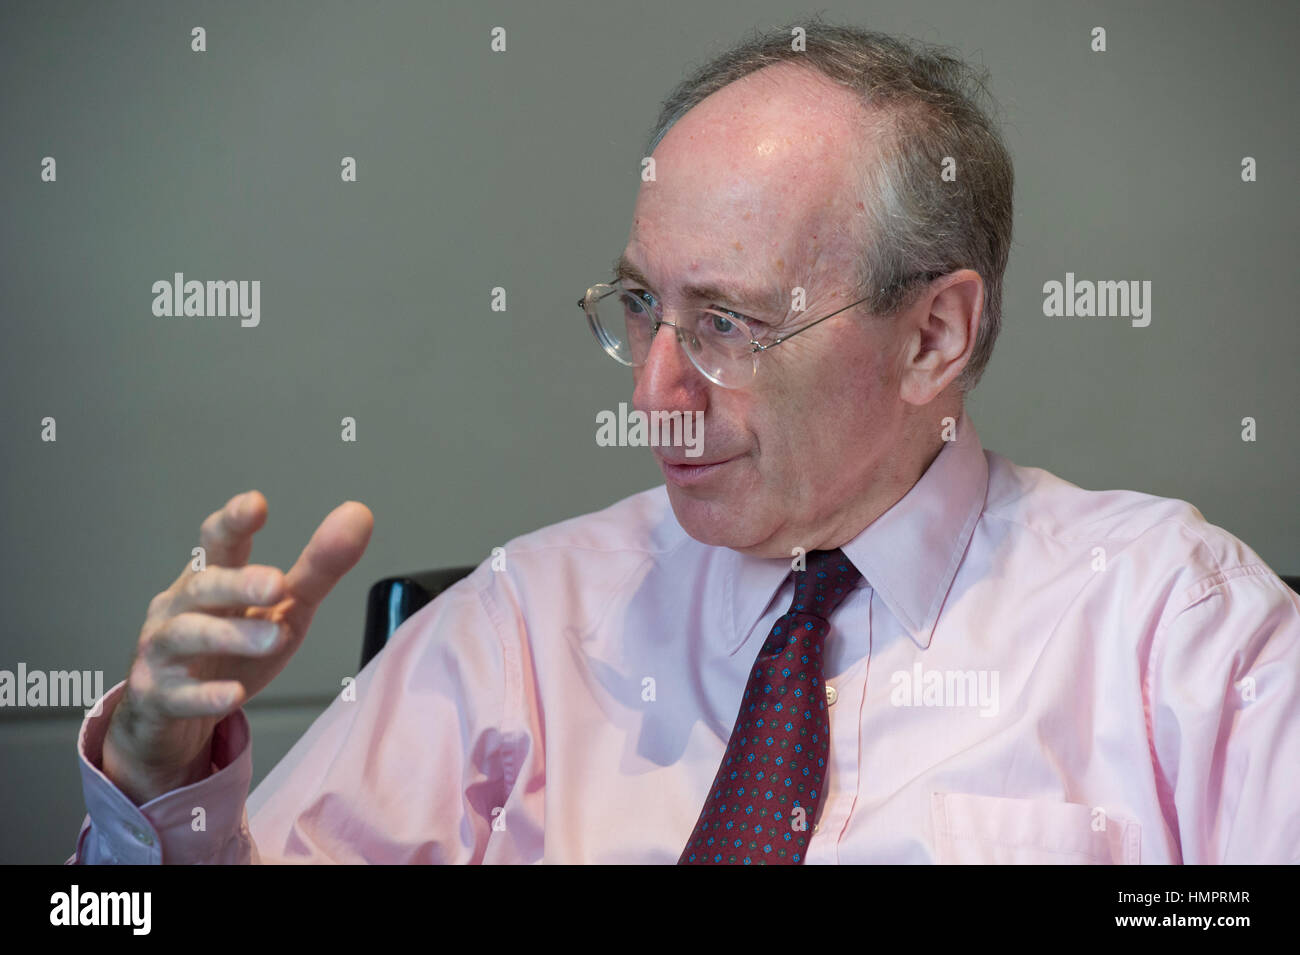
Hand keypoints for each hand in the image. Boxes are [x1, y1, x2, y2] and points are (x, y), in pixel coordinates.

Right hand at [101, 490, 372, 804]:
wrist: (173, 709)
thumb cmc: (233, 646)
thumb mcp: (284, 605)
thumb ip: (319, 566)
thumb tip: (359, 514)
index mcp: (211, 577)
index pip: (217, 542)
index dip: (232, 522)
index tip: (255, 504)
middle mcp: (179, 607)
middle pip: (203, 586)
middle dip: (239, 583)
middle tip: (277, 583)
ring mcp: (163, 652)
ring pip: (186, 634)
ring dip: (230, 634)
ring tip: (275, 637)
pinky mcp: (159, 697)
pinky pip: (178, 695)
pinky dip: (205, 695)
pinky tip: (233, 694)